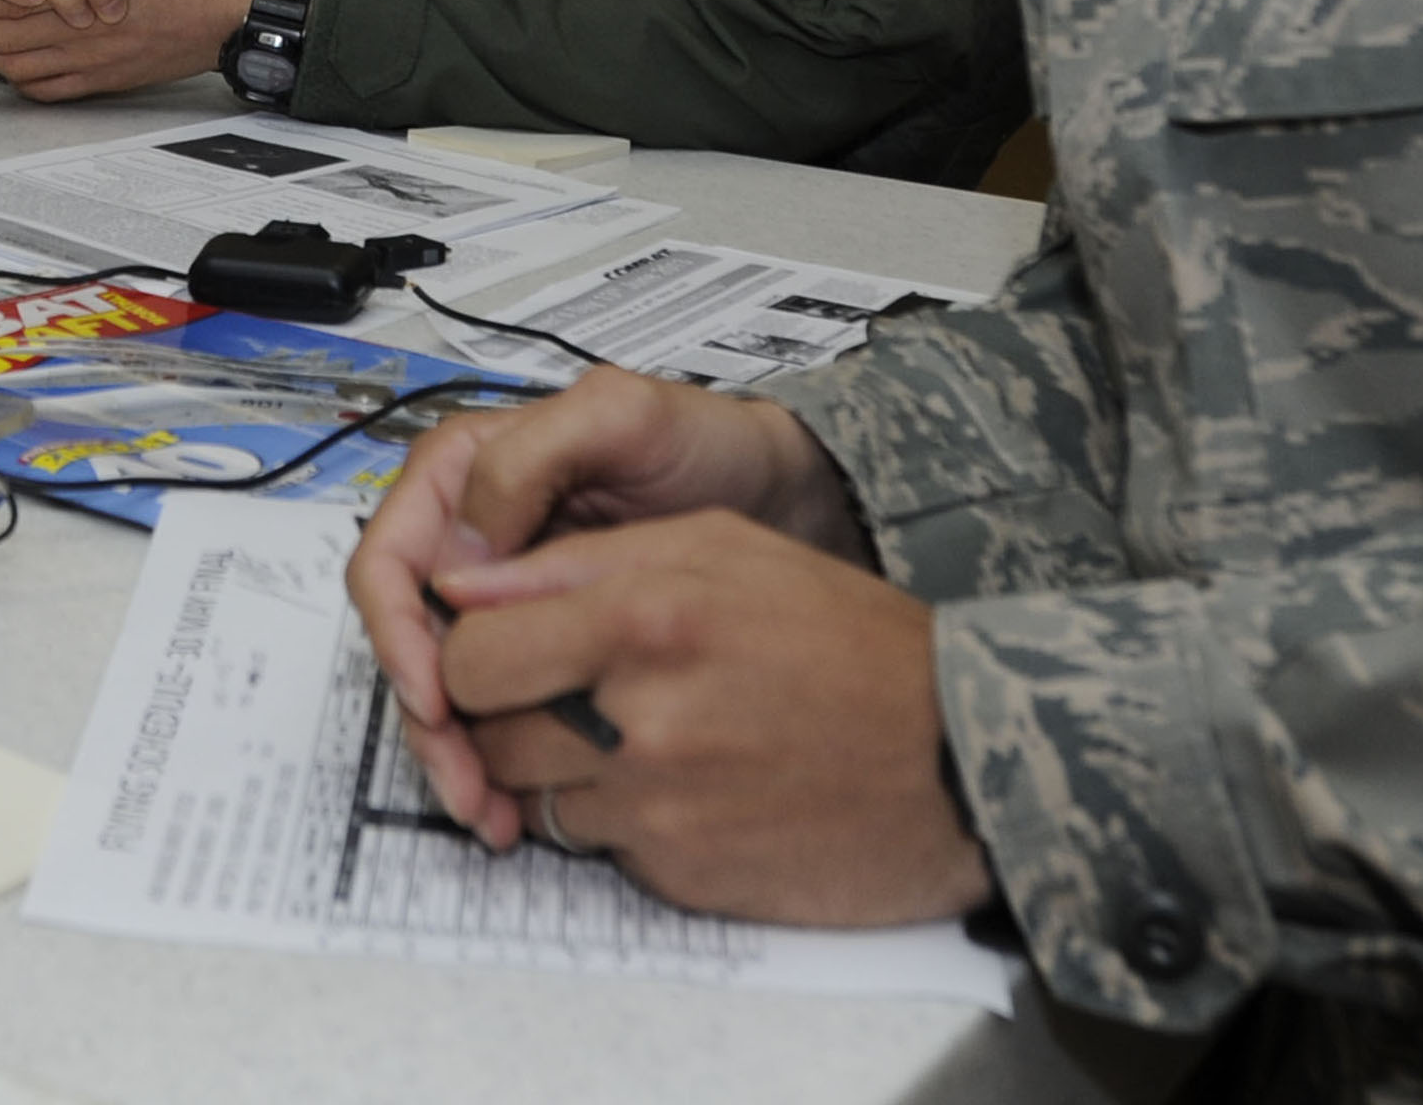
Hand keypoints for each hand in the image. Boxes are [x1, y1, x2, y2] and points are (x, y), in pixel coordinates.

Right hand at [351, 371, 870, 833]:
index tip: (436, 698)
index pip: (388, 563)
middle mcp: (467, 538)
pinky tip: (522, 802)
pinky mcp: (543, 644)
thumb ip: (527, 463)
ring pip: (444, 686)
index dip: (398, 637)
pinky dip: (500, 757)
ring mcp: (502, 597)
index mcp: (459, 474)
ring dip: (456, 753)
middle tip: (465, 787)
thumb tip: (456, 554)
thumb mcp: (620, 419)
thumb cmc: (705, 442)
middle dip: (426, 718)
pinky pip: (500, 704)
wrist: (774, 489)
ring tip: (490, 812)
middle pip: (408, 640)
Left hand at [426, 511, 990, 928]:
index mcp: (645, 614)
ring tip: (630, 734)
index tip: (496, 645)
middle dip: (497, 713)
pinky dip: (618, 819)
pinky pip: (597, 847)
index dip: (468, 650)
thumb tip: (467, 587)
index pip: (469, 651)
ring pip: (529, 796)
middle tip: (550, 692)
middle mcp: (640, 717)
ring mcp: (657, 808)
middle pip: (481, 731)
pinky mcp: (678, 875)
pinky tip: (680, 784)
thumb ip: (580, 560)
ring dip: (556, 769)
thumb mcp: (722, 547)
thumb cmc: (846, 639)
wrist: (955, 757)